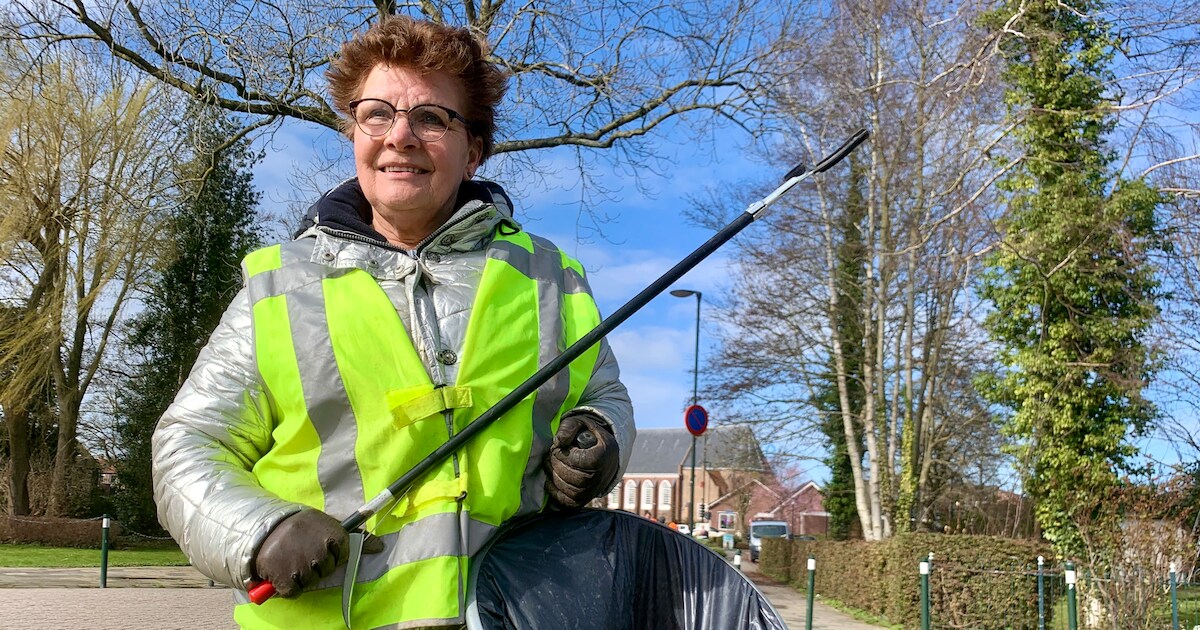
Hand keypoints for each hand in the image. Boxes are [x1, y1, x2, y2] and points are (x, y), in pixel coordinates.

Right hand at [252, 509, 383, 597]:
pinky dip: (287, 586)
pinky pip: (295, 591)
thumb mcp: (327, 523)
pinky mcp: (287, 580)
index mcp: (335, 535)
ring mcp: (304, 566)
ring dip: (301, 574)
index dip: (332, 553)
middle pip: (327, 570)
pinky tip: (282, 569)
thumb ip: (353, 535)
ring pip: (311, 581)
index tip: (319, 545)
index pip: (344, 555)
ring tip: (291, 557)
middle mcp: (321, 551)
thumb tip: (380, 546)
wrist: (265, 528)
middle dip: (316, 564)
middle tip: (302, 550)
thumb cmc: (301, 527)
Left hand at [544, 412, 618, 508]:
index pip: (579, 460)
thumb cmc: (589, 436)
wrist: (603, 454)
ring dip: (554, 477)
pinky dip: (554, 492)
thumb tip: (557, 442)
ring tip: (550, 464)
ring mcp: (592, 490)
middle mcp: (600, 476)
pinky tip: (550, 479)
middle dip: (556, 465)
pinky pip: (567, 502)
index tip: (557, 447)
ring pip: (569, 490)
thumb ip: (569, 427)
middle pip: (573, 476)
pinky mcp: (583, 500)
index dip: (563, 454)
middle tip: (551, 455)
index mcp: (602, 456)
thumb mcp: (581, 423)